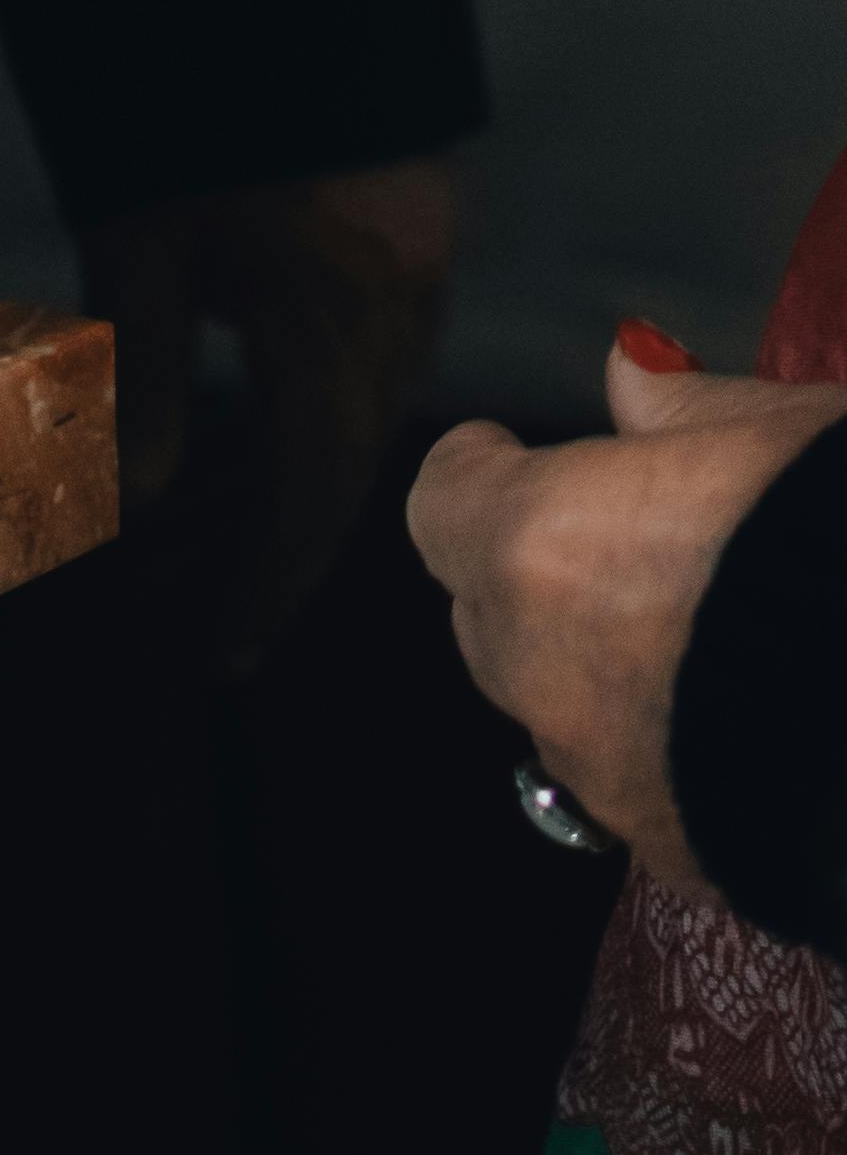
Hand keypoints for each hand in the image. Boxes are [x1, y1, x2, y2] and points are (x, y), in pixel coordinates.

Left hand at [85, 154, 453, 667]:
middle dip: (277, 540)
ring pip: (361, 401)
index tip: (223, 654)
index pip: (312, 497)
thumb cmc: (194, 98)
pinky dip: (315, 397)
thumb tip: (143, 493)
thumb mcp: (146, 241)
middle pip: (346, 459)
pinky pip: (370, 342)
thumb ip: (150, 371)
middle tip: (211, 608)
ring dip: (295, 468)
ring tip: (214, 526)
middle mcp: (399, 298)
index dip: (266, 588)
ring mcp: (417, 254)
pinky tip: (254, 413)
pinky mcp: (410, 216)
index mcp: (337, 317)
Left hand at [408, 329, 846, 886]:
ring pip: (558, 702)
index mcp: (540, 543)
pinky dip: (665, 741)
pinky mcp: (674, 850)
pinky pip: (633, 781)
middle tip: (625, 530)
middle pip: (489, 609)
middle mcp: (544, 666)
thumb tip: (631, 370)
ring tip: (706, 625)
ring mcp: (605, 772)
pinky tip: (744, 711)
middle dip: (536, 567)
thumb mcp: (780, 428)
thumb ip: (678, 406)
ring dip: (599, 660)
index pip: (441, 503)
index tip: (511, 449)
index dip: (480, 470)